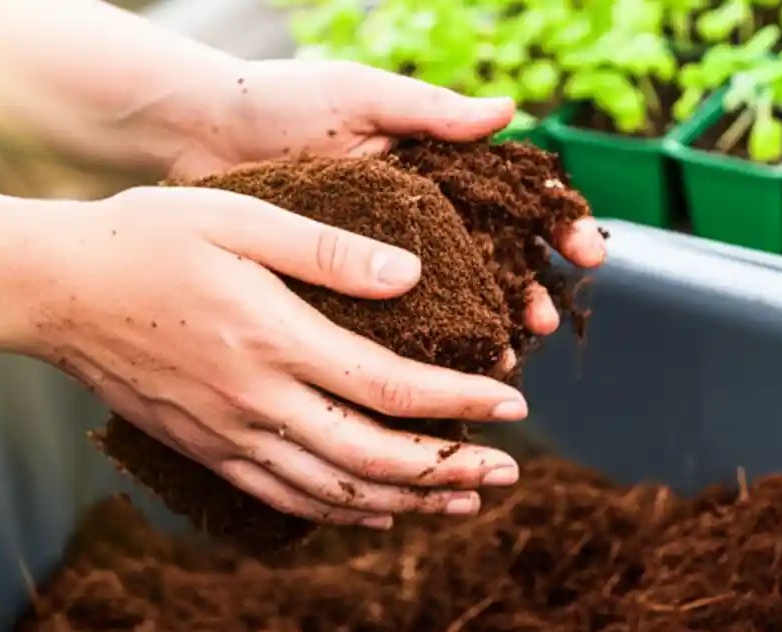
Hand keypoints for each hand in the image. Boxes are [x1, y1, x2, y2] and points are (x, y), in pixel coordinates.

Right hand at [21, 186, 532, 526]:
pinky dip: (341, 511)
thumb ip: (329, 249)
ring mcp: (229, 435)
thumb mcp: (242, 217)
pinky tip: (375, 512)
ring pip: (335, 491)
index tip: (512, 401)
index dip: (460, 403)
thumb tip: (413, 277)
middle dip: (450, 469)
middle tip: (509, 472)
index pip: (391, 388)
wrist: (56, 289)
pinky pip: (285, 497)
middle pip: (375, 456)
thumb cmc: (148, 238)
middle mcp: (258, 402)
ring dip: (407, 502)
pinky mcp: (206, 450)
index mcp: (276, 339)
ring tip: (462, 502)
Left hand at [171, 59, 606, 334]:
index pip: (511, 201)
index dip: (554, 227)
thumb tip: (508, 111)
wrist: (193, 135)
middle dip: (527, 293)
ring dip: (483, 334)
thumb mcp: (356, 97)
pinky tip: (437, 383)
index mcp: (429, 170)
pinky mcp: (334, 294)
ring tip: (506, 361)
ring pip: (449, 306)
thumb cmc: (277, 102)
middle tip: (546, 322)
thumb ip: (427, 110)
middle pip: (492, 263)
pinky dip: (418, 356)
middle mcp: (411, 221)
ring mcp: (374, 261)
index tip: (588, 253)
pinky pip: (387, 330)